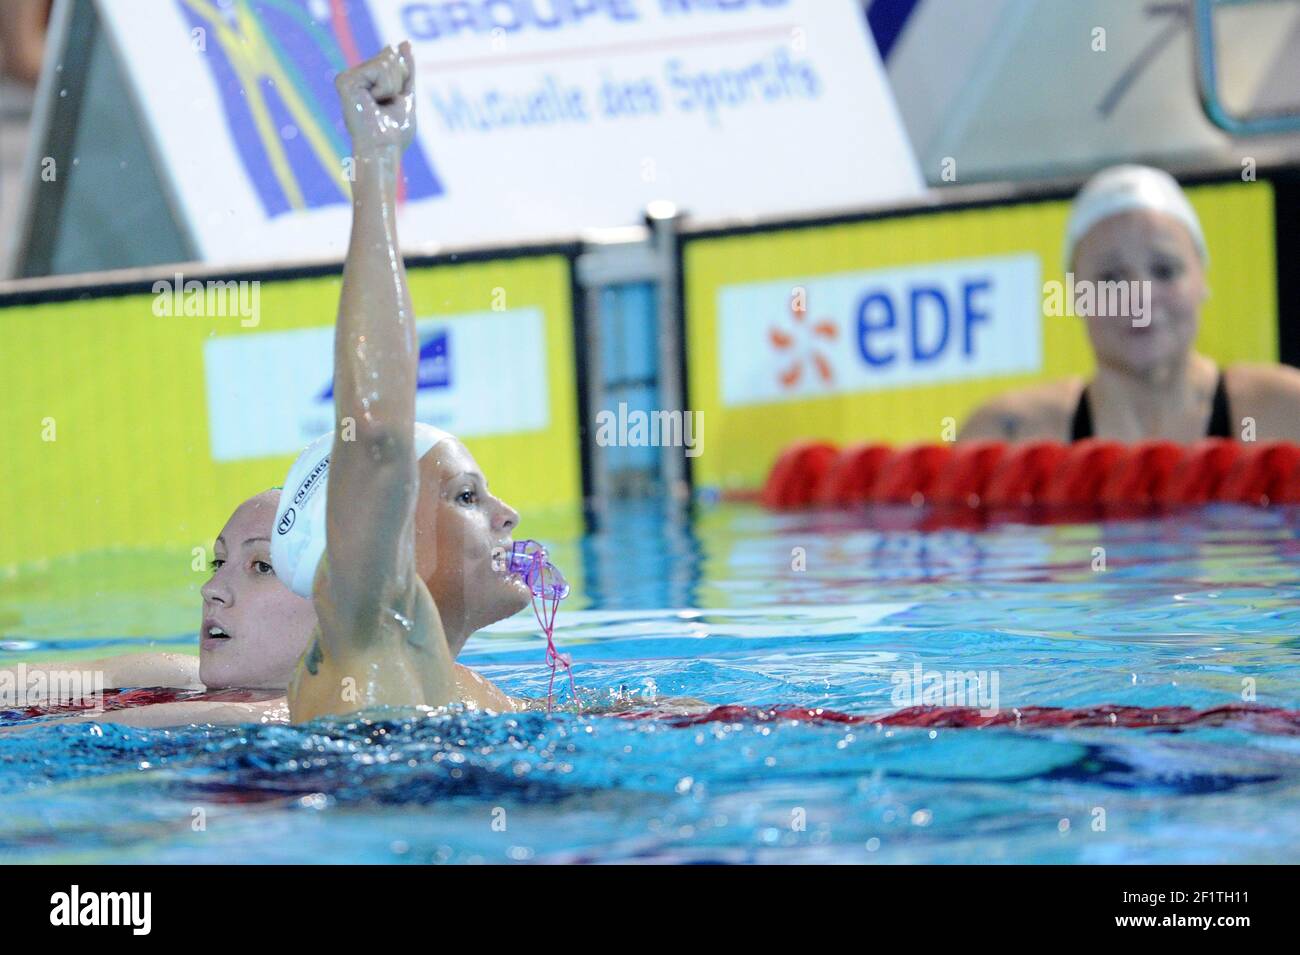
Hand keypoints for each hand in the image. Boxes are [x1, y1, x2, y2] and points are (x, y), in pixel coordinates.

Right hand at [335, 41, 415, 156]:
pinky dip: (385, 89)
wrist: (383, 149)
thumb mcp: (405, 96)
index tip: (392, 101)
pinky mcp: (345, 81)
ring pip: (386, 61)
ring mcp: (348, 78)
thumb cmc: (394, 133)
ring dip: (392, 88)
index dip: (402, 78)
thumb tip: (404, 42)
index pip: (392, 60)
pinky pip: (379, 69)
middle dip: (398, 83)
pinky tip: (372, 104)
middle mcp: (354, 78)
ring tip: (379, 106)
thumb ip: (406, 69)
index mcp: (367, 82)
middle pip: (390, 57)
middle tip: (386, 106)